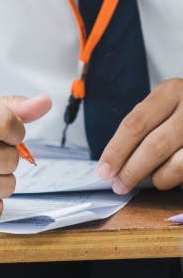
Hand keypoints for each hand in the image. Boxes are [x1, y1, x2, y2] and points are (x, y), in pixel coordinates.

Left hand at [97, 78, 182, 193]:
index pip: (135, 123)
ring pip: (179, 164)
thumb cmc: (182, 111)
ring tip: (153, 181)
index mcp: (171, 91)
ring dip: (159, 178)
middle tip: (119, 185)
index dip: (116, 150)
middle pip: (155, 145)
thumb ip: (143, 127)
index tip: (104, 171)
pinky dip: (178, 179)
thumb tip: (114, 165)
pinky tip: (173, 178)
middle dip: (133, 170)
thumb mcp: (164, 105)